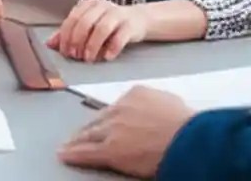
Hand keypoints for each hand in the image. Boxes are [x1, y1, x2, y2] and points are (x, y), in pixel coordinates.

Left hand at [47, 0, 148, 62]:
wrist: (137, 20)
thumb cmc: (108, 24)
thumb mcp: (87, 25)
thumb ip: (69, 33)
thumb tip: (49, 44)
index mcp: (88, 4)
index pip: (72, 19)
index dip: (66, 37)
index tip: (64, 51)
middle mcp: (102, 6)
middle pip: (85, 22)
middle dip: (77, 41)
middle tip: (75, 56)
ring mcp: (117, 14)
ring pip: (102, 28)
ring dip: (92, 45)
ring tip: (89, 58)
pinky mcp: (130, 24)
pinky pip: (120, 36)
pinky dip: (112, 48)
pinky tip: (107, 57)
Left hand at [58, 86, 193, 177]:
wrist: (186, 138)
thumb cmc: (185, 123)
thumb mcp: (170, 102)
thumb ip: (156, 104)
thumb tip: (155, 109)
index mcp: (134, 94)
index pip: (115, 107)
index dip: (108, 118)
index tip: (104, 122)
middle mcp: (119, 108)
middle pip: (98, 120)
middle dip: (88, 128)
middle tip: (79, 134)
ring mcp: (112, 129)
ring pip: (89, 135)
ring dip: (77, 141)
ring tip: (68, 146)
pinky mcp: (110, 149)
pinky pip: (86, 152)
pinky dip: (73, 154)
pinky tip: (64, 155)